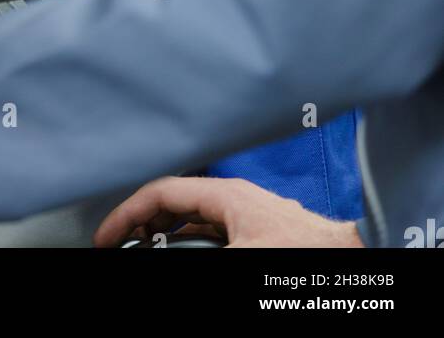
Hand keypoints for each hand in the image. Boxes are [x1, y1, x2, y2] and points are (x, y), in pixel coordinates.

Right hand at [94, 176, 364, 248]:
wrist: (349, 262)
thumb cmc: (300, 252)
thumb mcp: (233, 257)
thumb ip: (188, 252)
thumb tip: (153, 252)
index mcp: (224, 192)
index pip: (160, 192)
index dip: (126, 214)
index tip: (105, 238)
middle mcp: (235, 197)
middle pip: (174, 204)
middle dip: (143, 225)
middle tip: (119, 246)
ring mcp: (250, 214)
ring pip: (194, 220)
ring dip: (167, 237)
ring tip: (146, 252)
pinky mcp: (262, 232)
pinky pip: (214, 232)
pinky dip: (191, 242)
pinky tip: (184, 255)